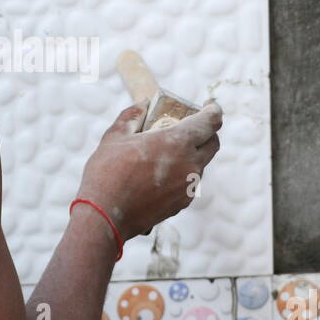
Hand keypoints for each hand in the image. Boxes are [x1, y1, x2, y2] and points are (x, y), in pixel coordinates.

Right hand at [74, 99, 223, 241]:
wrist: (105, 216)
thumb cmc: (107, 173)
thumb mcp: (115, 136)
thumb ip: (132, 116)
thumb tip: (143, 104)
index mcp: (177, 142)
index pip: (210, 122)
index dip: (214, 110)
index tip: (210, 106)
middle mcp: (190, 164)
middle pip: (213, 143)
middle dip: (208, 132)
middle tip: (192, 126)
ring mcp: (188, 187)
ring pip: (201, 164)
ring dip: (193, 154)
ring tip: (169, 151)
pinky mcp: (181, 203)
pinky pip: (190, 183)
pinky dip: (182, 173)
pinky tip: (161, 174)